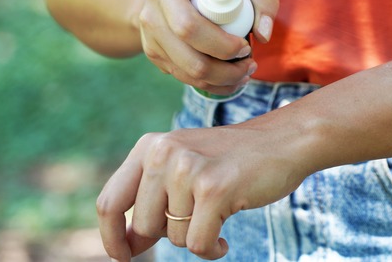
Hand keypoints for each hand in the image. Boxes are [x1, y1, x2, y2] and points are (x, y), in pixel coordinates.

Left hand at [96, 121, 308, 259]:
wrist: (283, 141)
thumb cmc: (231, 161)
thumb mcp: (182, 167)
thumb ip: (150, 199)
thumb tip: (124, 246)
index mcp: (149, 146)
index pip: (109, 203)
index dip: (112, 237)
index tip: (123, 256)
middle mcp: (163, 153)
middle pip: (142, 226)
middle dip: (167, 235)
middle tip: (195, 219)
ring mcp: (188, 169)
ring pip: (173, 237)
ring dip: (196, 236)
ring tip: (217, 214)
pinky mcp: (215, 189)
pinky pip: (198, 244)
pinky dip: (212, 249)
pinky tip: (225, 236)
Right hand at [139, 0, 278, 94]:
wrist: (175, 3)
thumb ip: (263, 1)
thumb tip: (262, 34)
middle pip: (187, 27)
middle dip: (225, 47)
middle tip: (247, 50)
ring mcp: (150, 21)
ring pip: (187, 60)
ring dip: (224, 74)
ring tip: (246, 70)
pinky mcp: (151, 49)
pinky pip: (183, 75)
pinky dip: (214, 84)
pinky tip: (232, 79)